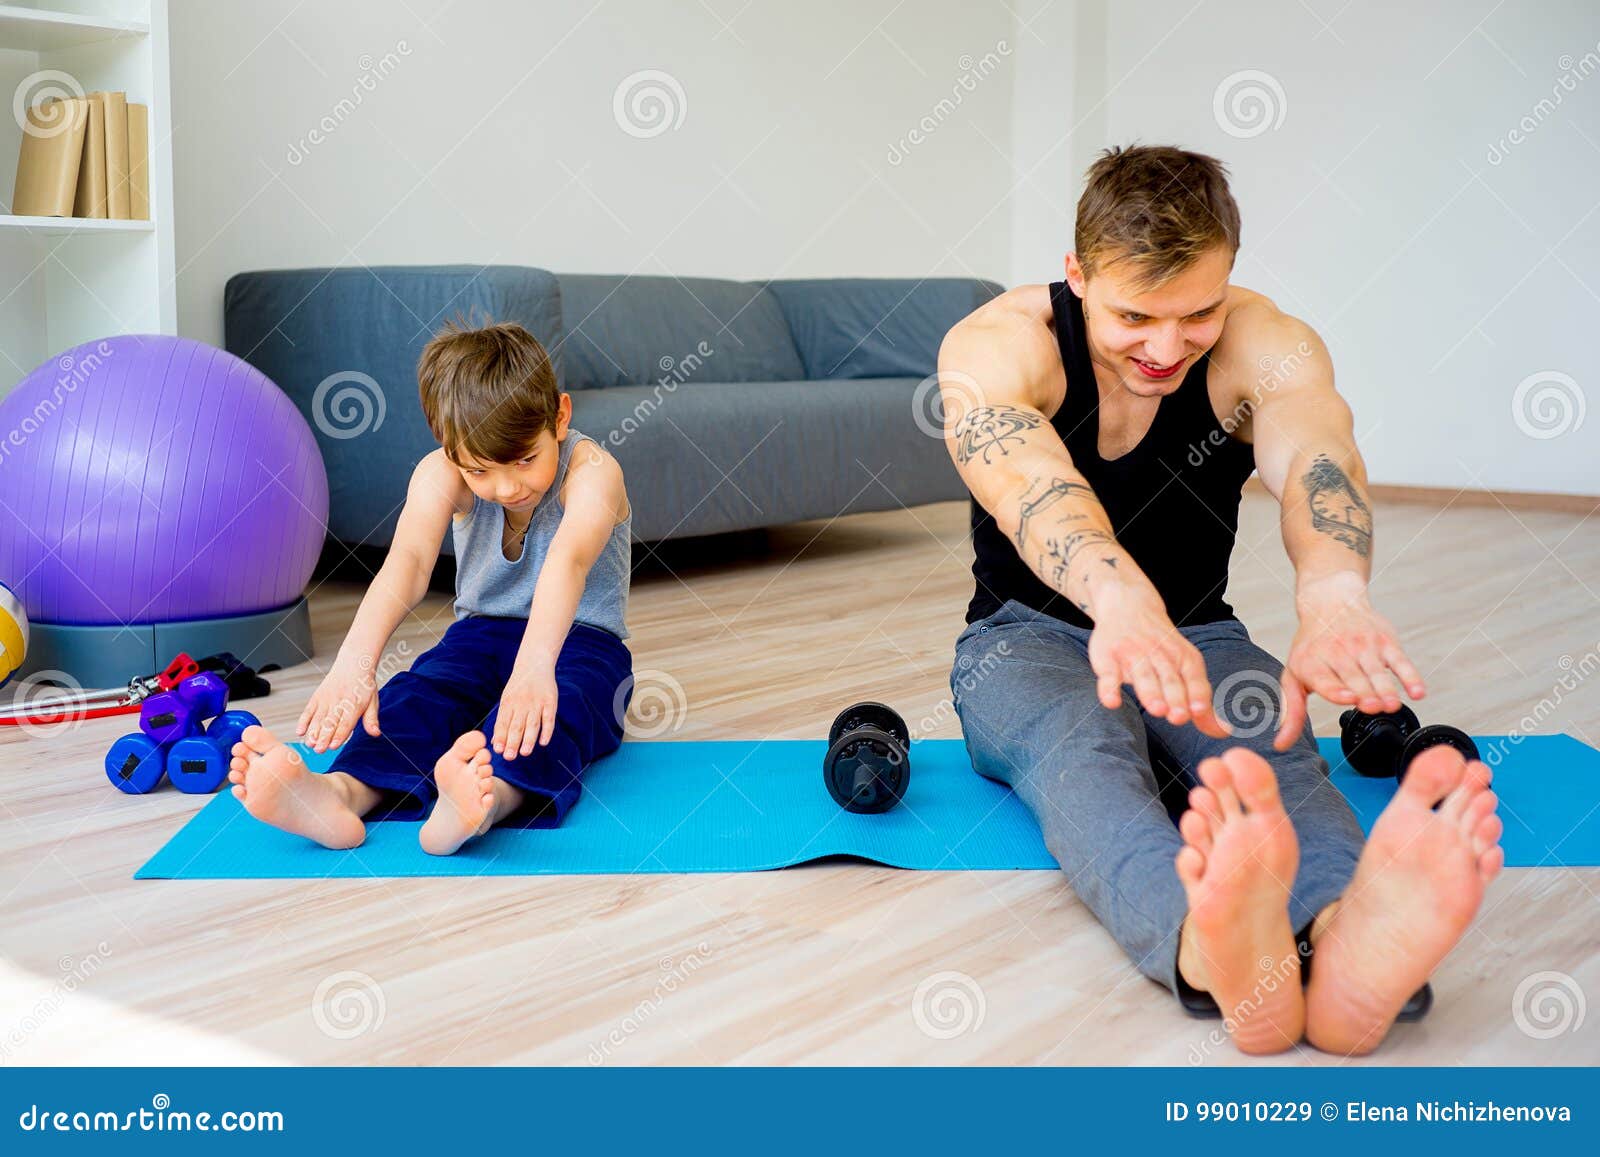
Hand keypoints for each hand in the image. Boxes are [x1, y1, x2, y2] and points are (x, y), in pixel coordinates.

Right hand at [296, 653, 379, 752]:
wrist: (353, 664)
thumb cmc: (363, 686)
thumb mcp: (373, 701)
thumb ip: (371, 719)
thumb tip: (375, 734)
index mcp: (354, 705)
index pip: (346, 723)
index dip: (339, 735)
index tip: (333, 746)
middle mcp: (339, 702)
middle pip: (330, 722)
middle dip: (324, 737)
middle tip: (319, 750)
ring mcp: (326, 699)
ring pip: (318, 718)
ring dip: (313, 732)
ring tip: (310, 744)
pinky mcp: (317, 697)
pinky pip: (308, 710)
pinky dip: (303, 721)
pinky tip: (300, 732)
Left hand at [493, 663, 557, 760]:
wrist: (534, 665)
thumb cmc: (518, 687)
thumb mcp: (507, 699)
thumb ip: (503, 720)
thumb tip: (496, 742)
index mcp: (508, 703)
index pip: (503, 722)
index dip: (500, 737)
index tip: (498, 750)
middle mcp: (521, 703)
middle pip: (516, 725)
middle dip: (512, 742)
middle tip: (509, 757)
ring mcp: (537, 702)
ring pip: (532, 724)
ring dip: (528, 739)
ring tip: (524, 753)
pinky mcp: (550, 701)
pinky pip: (549, 718)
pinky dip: (546, 731)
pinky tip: (543, 742)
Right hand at [1086, 586, 1231, 737]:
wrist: (1129, 606)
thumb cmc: (1162, 647)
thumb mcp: (1187, 667)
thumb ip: (1201, 701)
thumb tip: (1223, 732)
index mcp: (1184, 658)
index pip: (1194, 678)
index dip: (1196, 695)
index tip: (1198, 711)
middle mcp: (1161, 654)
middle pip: (1170, 679)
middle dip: (1175, 698)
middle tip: (1179, 717)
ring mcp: (1133, 654)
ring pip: (1143, 675)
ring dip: (1151, 693)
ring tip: (1157, 709)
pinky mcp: (1107, 656)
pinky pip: (1108, 673)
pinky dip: (1109, 687)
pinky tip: (1111, 702)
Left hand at [1274, 577, 1425, 749]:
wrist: (1330, 602)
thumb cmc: (1312, 646)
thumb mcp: (1294, 675)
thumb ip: (1292, 712)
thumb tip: (1280, 745)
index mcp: (1312, 663)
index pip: (1325, 679)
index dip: (1336, 689)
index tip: (1347, 699)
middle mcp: (1338, 653)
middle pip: (1354, 679)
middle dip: (1364, 693)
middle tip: (1372, 707)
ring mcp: (1363, 646)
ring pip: (1377, 672)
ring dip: (1386, 689)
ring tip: (1391, 705)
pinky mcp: (1385, 642)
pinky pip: (1400, 661)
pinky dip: (1410, 677)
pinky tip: (1417, 692)